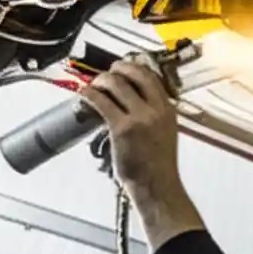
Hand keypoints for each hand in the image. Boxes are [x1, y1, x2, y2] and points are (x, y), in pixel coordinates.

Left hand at [81, 58, 191, 210]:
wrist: (157, 186)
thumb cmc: (158, 165)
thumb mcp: (165, 132)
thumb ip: (153, 114)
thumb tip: (133, 101)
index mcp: (168, 109)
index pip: (152, 76)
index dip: (134, 67)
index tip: (123, 68)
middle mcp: (156, 109)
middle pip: (135, 73)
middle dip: (117, 68)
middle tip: (107, 73)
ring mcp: (139, 117)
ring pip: (116, 84)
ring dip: (101, 80)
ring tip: (94, 86)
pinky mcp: (122, 128)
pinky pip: (101, 102)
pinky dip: (90, 95)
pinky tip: (84, 96)